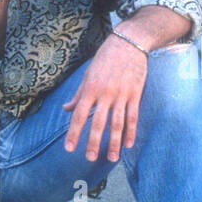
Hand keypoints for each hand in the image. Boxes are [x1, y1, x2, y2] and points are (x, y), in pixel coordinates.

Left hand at [63, 33, 147, 161]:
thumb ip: (78, 94)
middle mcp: (105, 93)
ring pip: (117, 123)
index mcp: (90, 89)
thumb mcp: (88, 74)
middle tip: (90, 158)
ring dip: (114, 142)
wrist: (128, 43)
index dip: (74, 133)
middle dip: (94, 142)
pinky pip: (133, 116)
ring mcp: (121, 94)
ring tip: (112, 158)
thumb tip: (66, 109)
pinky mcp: (135, 94)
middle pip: (98, 122)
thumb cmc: (105, 58)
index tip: (69, 148)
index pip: (79, 115)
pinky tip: (128, 144)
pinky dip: (131, 131)